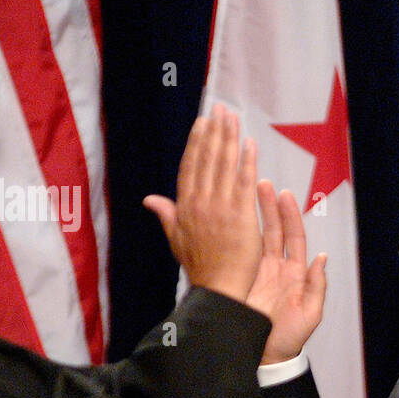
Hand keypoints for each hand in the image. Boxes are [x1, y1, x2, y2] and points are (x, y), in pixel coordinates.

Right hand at [143, 105, 262, 302]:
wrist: (218, 288)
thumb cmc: (201, 268)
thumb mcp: (176, 240)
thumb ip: (166, 215)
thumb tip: (149, 199)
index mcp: (185, 207)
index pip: (191, 167)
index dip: (197, 143)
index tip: (203, 123)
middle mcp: (200, 202)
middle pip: (208, 159)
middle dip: (215, 131)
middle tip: (221, 109)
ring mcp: (220, 207)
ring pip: (225, 165)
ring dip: (230, 138)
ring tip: (234, 117)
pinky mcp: (241, 215)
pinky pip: (244, 182)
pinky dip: (246, 161)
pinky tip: (249, 144)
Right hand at [248, 180, 326, 363]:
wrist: (264, 357)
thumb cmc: (290, 337)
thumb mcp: (310, 313)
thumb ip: (317, 286)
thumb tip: (322, 257)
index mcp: (295, 273)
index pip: (293, 237)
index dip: (290, 215)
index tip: (284, 194)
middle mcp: (275, 268)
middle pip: (272, 230)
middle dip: (268, 206)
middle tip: (261, 183)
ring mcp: (256, 272)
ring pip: (254, 237)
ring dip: (252, 215)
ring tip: (244, 191)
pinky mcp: (239, 279)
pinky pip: (238, 253)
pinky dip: (235, 236)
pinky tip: (229, 218)